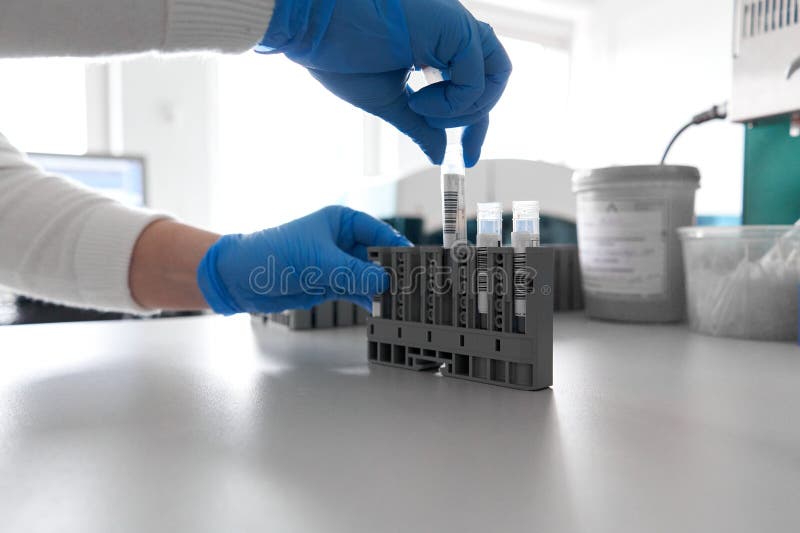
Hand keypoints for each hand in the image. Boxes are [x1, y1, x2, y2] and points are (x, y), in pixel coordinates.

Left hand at [196, 206, 410, 314]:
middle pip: (377, 257)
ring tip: (400, 304)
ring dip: (382, 290)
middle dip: (392, 273)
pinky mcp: (331, 283)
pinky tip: (382, 310)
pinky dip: (369, 300)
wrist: (240, 277)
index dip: (398, 249)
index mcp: (342, 221)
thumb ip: (353, 272)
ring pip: (369, 277)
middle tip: (411, 289)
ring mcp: (338, 263)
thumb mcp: (317, 261)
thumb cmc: (272, 254)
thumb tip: (384, 281)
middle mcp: (343, 240)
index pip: (379, 233)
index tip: (416, 264)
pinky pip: (358, 291)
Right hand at [257, 0, 511, 167]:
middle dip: (477, 116)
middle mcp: (452, 30)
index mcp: (439, 43)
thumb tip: (438, 154)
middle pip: (496, 77)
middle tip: (449, 138)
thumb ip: (418, 126)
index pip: (475, 87)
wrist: (313, 28)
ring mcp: (454, 25)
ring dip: (463, 109)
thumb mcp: (388, 101)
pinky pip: (475, 79)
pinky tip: (417, 100)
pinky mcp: (452, 26)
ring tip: (421, 110)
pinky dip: (451, 102)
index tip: (464, 156)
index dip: (474, 125)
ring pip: (496, 76)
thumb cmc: (339, 54)